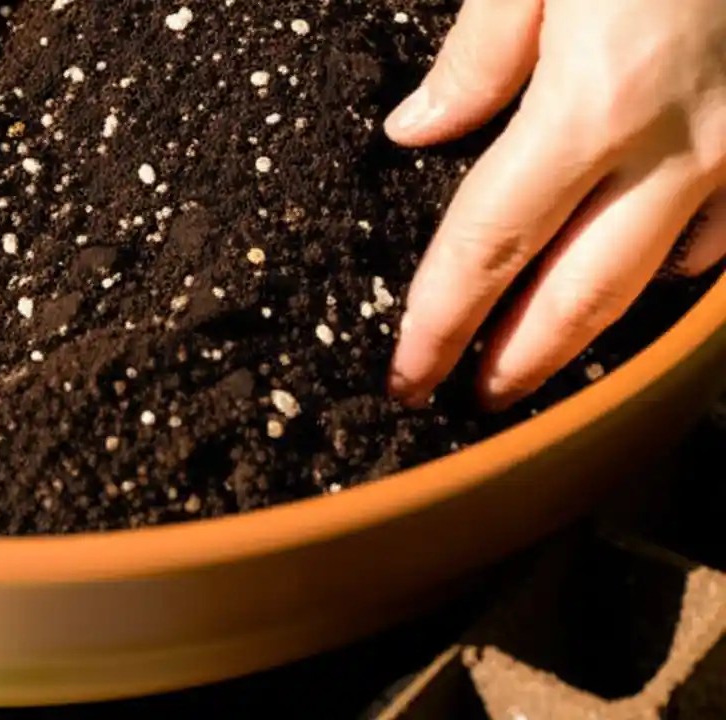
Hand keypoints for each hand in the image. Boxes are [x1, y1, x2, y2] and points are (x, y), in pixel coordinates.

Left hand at [384, 0, 725, 410]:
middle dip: (516, 363)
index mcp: (595, 104)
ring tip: (531, 360)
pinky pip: (722, 235)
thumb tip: (419, 130)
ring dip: (586, 330)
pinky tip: (634, 273)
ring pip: (655, 282)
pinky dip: (667, 266)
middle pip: (578, 297)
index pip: (489, 247)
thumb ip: (480, 53)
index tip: (408, 378)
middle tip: (467, 402)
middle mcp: (679, 149)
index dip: (441, 324)